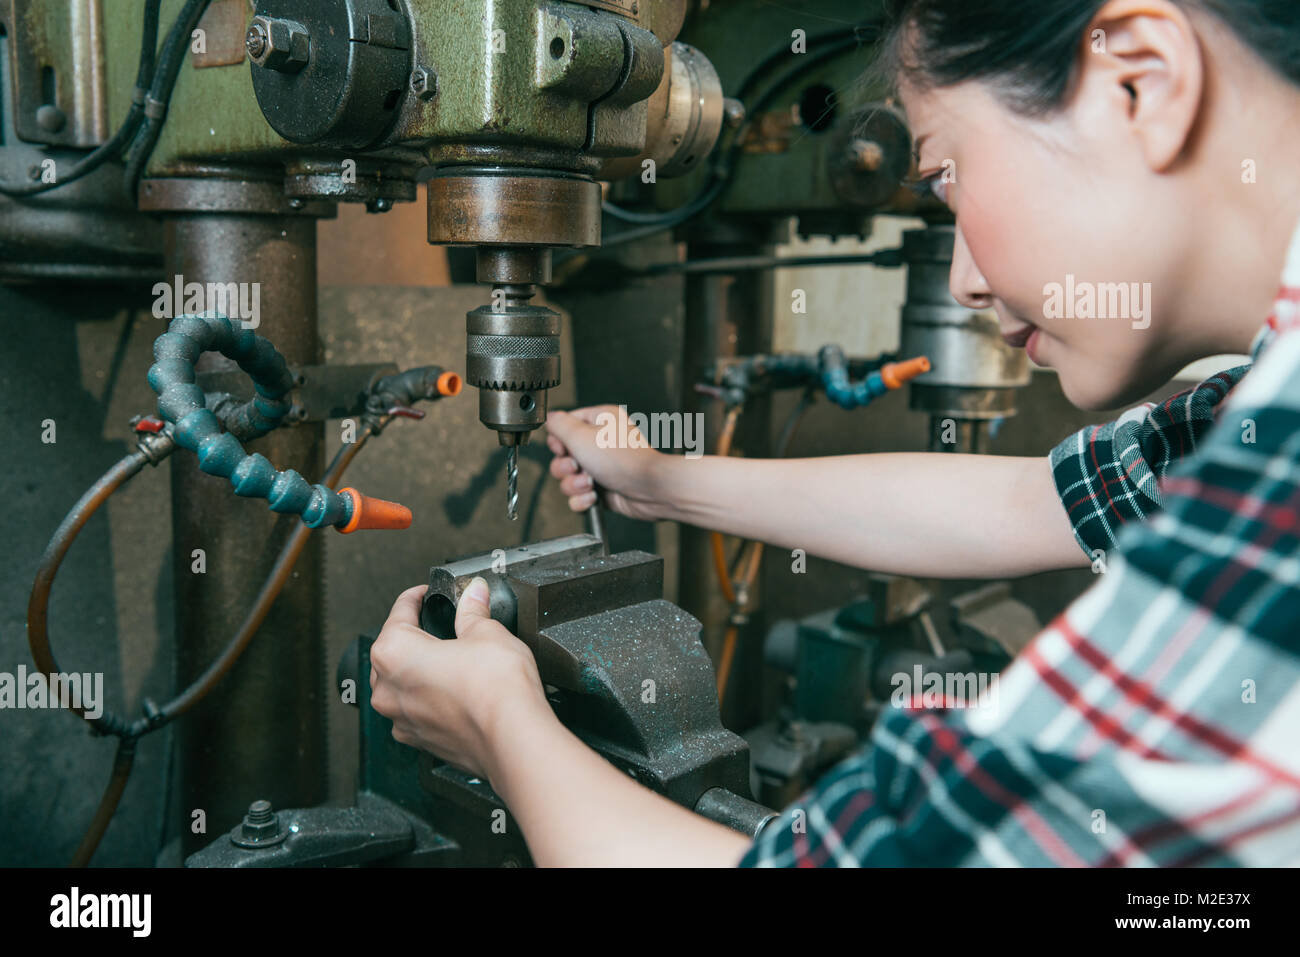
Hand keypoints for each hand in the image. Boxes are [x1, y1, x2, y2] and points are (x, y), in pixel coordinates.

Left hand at [369, 577, 553, 781]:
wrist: (513, 739)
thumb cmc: (496, 690)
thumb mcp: (487, 632)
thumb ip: (473, 611)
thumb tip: (473, 594)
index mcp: (394, 652)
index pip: (399, 613)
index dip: (415, 598)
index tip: (424, 593)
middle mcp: (388, 689)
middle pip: (393, 651)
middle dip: (415, 636)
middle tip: (441, 624)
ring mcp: (402, 719)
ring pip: (401, 685)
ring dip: (419, 671)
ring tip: (451, 660)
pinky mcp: (420, 741)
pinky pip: (416, 711)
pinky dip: (429, 699)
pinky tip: (455, 692)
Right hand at [545, 405, 670, 519]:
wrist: (649, 489)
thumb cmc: (624, 460)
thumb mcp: (581, 436)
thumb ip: (559, 425)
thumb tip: (549, 417)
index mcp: (599, 421)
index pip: (565, 426)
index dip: (559, 440)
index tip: (563, 448)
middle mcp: (600, 443)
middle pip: (563, 455)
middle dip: (565, 467)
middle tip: (577, 467)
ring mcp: (602, 467)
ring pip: (569, 478)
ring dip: (573, 484)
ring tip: (589, 484)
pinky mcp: (603, 489)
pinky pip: (579, 495)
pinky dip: (582, 499)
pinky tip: (593, 497)